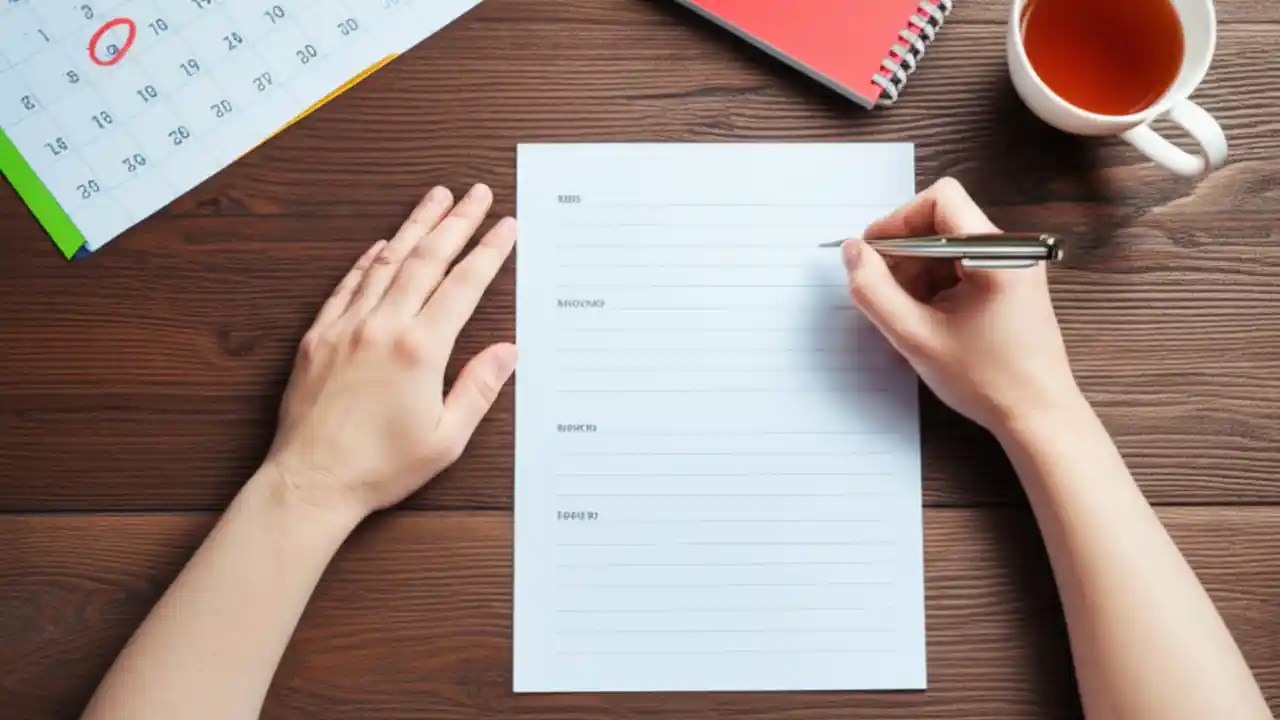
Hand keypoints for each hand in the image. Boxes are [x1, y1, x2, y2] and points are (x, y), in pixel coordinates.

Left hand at [262, 183, 516, 522]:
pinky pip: (347, 286)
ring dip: (413, 227)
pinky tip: (382, 246)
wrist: (311, 483)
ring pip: (386, 263)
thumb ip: (479, 388)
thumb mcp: (446, 438)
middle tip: (475, 193)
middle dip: (456, 222)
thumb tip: (508, 351)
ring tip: (435, 198)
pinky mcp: (319, 338)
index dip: (489, 251)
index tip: (506, 225)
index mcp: (420, 350)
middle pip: (427, 260)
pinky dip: (368, 261)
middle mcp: (382, 327)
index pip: (463, 285)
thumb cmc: (380, 468)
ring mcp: (346, 328)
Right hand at [843, 178, 1083, 435]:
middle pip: (941, 220)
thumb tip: (852, 252)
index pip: (939, 198)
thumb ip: (873, 291)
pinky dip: (937, 282)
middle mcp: (1011, 248)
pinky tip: (928, 316)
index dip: (898, 221)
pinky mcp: (1011, 281)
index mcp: (995, 252)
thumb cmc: (986, 381)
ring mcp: (1014, 264)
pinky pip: (962, 263)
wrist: (1038, 415)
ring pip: (948, 243)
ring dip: (918, 269)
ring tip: (908, 312)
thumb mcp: (915, 337)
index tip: (874, 256)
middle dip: (905, 251)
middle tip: (885, 293)